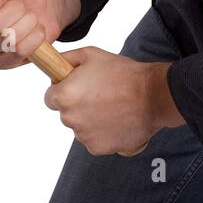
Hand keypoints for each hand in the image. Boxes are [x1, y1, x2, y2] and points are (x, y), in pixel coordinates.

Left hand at [43, 47, 178, 155]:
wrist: (152, 96)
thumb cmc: (123, 74)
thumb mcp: (91, 54)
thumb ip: (66, 59)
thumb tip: (55, 66)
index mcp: (65, 95)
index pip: (50, 98)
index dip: (63, 91)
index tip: (77, 88)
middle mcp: (70, 118)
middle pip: (66, 113)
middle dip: (78, 105)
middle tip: (99, 95)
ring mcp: (83, 135)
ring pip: (80, 127)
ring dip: (90, 119)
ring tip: (111, 107)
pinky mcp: (97, 148)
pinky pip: (93, 140)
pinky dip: (102, 133)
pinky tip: (115, 119)